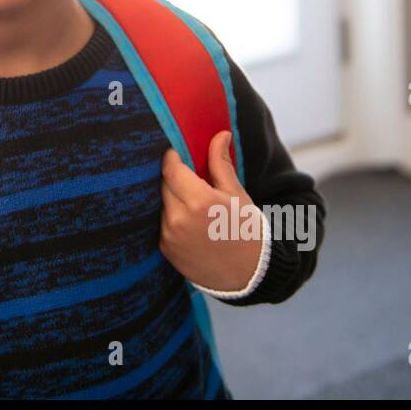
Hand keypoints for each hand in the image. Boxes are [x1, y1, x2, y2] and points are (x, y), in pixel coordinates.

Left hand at [159, 131, 262, 291]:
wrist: (249, 275)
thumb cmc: (247, 230)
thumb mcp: (236, 194)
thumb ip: (220, 163)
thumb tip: (220, 134)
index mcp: (199, 201)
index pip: (171, 168)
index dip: (172, 157)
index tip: (176, 152)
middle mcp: (179, 218)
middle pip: (164, 185)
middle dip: (175, 178)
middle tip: (190, 178)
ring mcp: (170, 236)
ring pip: (162, 204)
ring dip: (172, 199)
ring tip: (193, 204)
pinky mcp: (165, 249)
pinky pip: (161, 223)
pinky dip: (171, 218)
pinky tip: (190, 222)